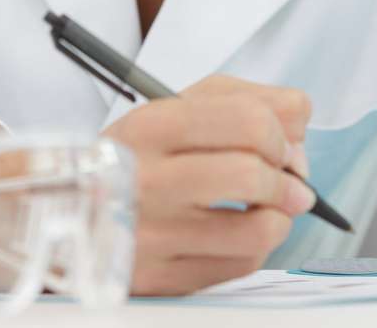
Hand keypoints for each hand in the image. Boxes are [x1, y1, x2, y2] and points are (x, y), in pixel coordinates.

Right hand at [101, 75, 314, 294]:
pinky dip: (257, 246)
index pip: (247, 120)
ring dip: (281, 216)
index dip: (281, 133)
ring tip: (272, 207)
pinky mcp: (162, 277)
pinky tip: (241, 231)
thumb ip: (248, 99)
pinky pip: (241, 265)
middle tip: (289, 178)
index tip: (282, 144)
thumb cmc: (142, 152)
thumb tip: (301, 129)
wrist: (75, 203)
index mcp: (153, 127)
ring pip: (257, 229)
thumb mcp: (181, 105)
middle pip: (253, 175)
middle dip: (289, 178)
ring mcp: (154, 234)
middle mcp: (148, 180)